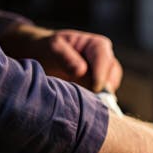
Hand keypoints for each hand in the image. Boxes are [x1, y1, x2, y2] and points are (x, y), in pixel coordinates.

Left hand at [0, 24, 122, 93]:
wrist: (42, 59)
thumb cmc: (48, 50)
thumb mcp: (53, 48)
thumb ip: (66, 57)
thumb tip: (81, 70)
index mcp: (98, 45)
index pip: (105, 62)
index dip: (100, 77)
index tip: (93, 89)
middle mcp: (106, 60)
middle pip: (111, 78)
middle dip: (99, 89)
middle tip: (85, 100)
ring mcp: (105, 76)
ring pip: (109, 91)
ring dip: (98, 98)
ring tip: (81, 103)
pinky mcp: (100, 90)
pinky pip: (104, 100)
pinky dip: (95, 104)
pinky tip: (82, 107)